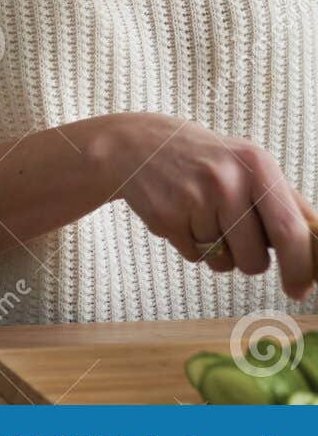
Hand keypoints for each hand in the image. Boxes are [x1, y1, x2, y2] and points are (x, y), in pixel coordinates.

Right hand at [99, 112, 316, 299]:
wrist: (135, 145)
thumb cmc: (203, 159)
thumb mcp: (247, 164)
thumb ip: (285, 203)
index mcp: (257, 165)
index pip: (290, 231)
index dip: (299, 268)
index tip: (299, 289)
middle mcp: (227, 180)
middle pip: (255, 259)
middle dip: (248, 260)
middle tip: (233, 235)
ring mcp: (193, 198)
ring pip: (223, 262)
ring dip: (217, 252)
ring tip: (202, 217)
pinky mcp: (166, 216)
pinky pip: (194, 257)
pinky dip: (190, 245)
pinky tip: (181, 216)